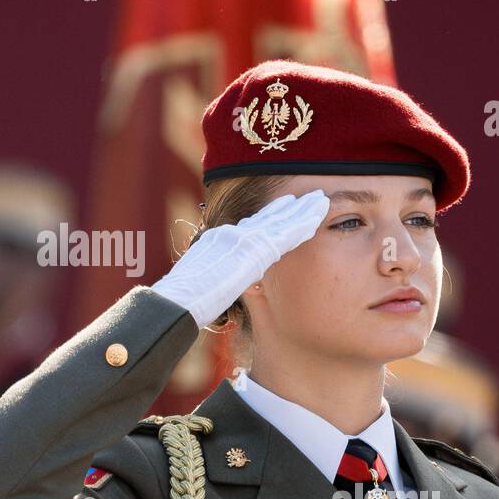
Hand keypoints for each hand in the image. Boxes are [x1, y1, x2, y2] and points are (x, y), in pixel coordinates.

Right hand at [151, 191, 330, 326]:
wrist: (178, 301)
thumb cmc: (182, 301)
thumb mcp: (199, 283)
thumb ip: (216, 278)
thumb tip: (221, 285)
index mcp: (218, 241)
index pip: (250, 225)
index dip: (270, 215)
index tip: (285, 206)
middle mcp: (231, 234)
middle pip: (267, 216)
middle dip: (289, 207)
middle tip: (308, 197)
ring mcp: (242, 239)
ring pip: (280, 220)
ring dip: (302, 210)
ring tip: (320, 199)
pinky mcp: (253, 250)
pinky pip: (285, 233)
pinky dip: (302, 223)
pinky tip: (318, 216)